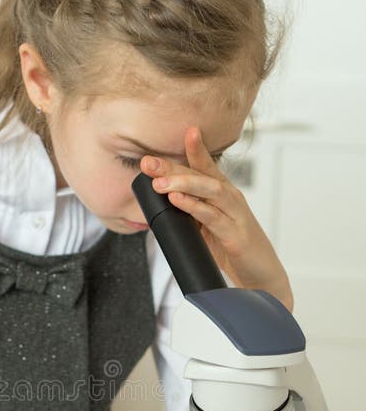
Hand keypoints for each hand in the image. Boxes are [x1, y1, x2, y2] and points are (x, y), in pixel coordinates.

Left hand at [140, 127, 293, 310]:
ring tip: (160, 182)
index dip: (196, 149)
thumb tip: (163, 210)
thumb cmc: (234, 252)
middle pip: (201, 176)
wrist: (261, 278)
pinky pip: (212, 216)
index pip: (207, 167)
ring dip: (182, 183)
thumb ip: (191, 216)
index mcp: (223, 196)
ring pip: (209, 190)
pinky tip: (178, 200)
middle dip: (173, 166)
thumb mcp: (208, 230)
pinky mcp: (235, 234)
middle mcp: (231, 199)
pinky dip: (194, 206)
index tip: (184, 131)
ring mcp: (235, 215)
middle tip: (148, 162)